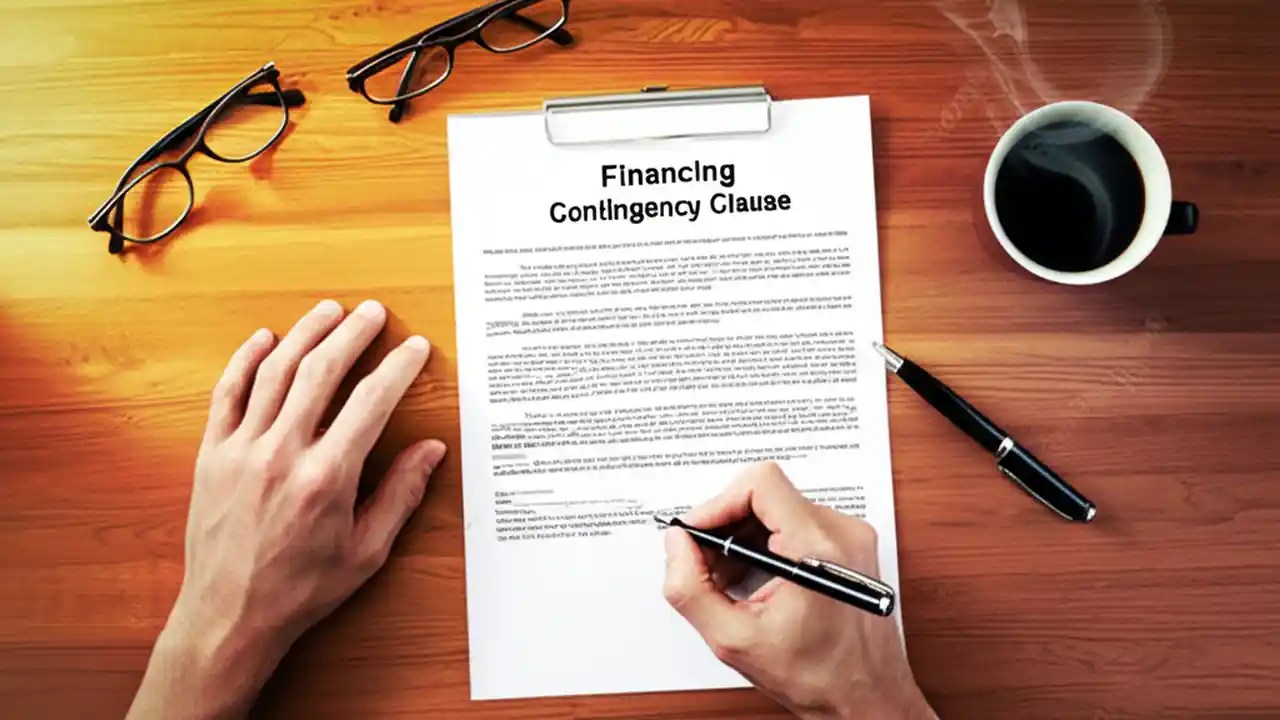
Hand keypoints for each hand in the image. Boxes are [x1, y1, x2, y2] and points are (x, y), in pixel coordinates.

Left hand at [128, 299, 446, 718]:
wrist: (230, 616)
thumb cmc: (302, 590)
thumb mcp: (367, 552)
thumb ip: (400, 494)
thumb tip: (430, 450)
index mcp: (327, 478)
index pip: (370, 402)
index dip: (398, 368)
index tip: (415, 348)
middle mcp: (282, 454)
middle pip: (322, 371)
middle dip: (353, 334)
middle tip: (373, 312)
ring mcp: (241, 450)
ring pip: (275, 372)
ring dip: (305, 334)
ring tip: (329, 311)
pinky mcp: (211, 455)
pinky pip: (227, 394)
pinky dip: (245, 360)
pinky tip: (264, 339)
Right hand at [662, 463, 936, 719]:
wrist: (867, 697)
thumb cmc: (819, 677)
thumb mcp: (735, 640)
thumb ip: (691, 589)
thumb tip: (677, 546)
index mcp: (818, 547)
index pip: (760, 484)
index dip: (717, 503)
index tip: (696, 532)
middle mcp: (841, 531)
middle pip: (765, 495)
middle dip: (725, 526)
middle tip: (705, 564)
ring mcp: (849, 536)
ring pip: (777, 509)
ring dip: (744, 538)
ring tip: (730, 580)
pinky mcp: (849, 545)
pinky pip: (796, 524)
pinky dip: (766, 545)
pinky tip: (755, 581)